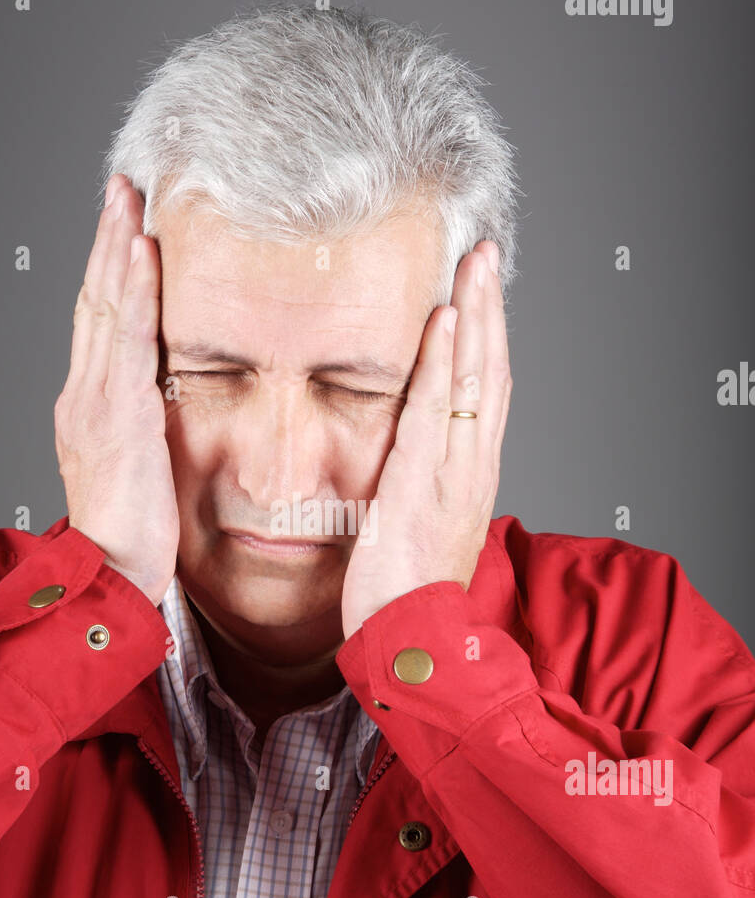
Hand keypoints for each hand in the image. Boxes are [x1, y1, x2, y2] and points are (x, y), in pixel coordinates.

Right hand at [54, 173, 178, 606]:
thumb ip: (151, 427)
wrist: (112, 576)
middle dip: (107, 243)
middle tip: (121, 190)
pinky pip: (126, 339)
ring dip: (117, 249)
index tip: (126, 227)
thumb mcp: (143, 468)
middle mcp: (85, 395)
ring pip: (105, 309)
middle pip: (95, 302)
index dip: (111, 272)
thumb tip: (173, 401)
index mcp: (92, 407)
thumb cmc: (134, 533)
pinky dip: (132, 290)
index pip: (101, 323)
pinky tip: (142, 253)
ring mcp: (96, 402)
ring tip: (129, 200)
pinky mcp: (116, 414)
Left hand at [340, 240, 510, 639]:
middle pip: (489, 373)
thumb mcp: (421, 529)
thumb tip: (409, 459)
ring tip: (473, 266)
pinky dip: (442, 364)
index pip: (486, 393)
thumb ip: (421, 487)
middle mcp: (473, 469)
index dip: (487, 339)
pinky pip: (436, 414)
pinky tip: (444, 321)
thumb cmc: (408, 594)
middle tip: (485, 253)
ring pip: (473, 382)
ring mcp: (454, 476)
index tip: (481, 291)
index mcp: (471, 476)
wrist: (413, 644)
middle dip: (489, 310)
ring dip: (475, 318)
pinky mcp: (423, 486)